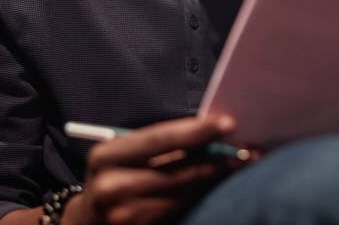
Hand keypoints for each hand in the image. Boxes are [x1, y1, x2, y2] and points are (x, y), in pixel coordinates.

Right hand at [62, 115, 240, 224]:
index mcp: (105, 155)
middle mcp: (110, 186)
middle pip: (176, 171)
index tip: (227, 123)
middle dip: (215, 158)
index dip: (195, 130)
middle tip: (249, 149)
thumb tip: (211, 131)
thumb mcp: (124, 154)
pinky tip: (216, 186)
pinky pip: (180, 212)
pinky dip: (201, 198)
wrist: (89, 221)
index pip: (158, 139)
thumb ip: (160, 144)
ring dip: (213, 180)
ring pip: (183, 194)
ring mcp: (123, 216)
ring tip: (239, 166)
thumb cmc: (115, 175)